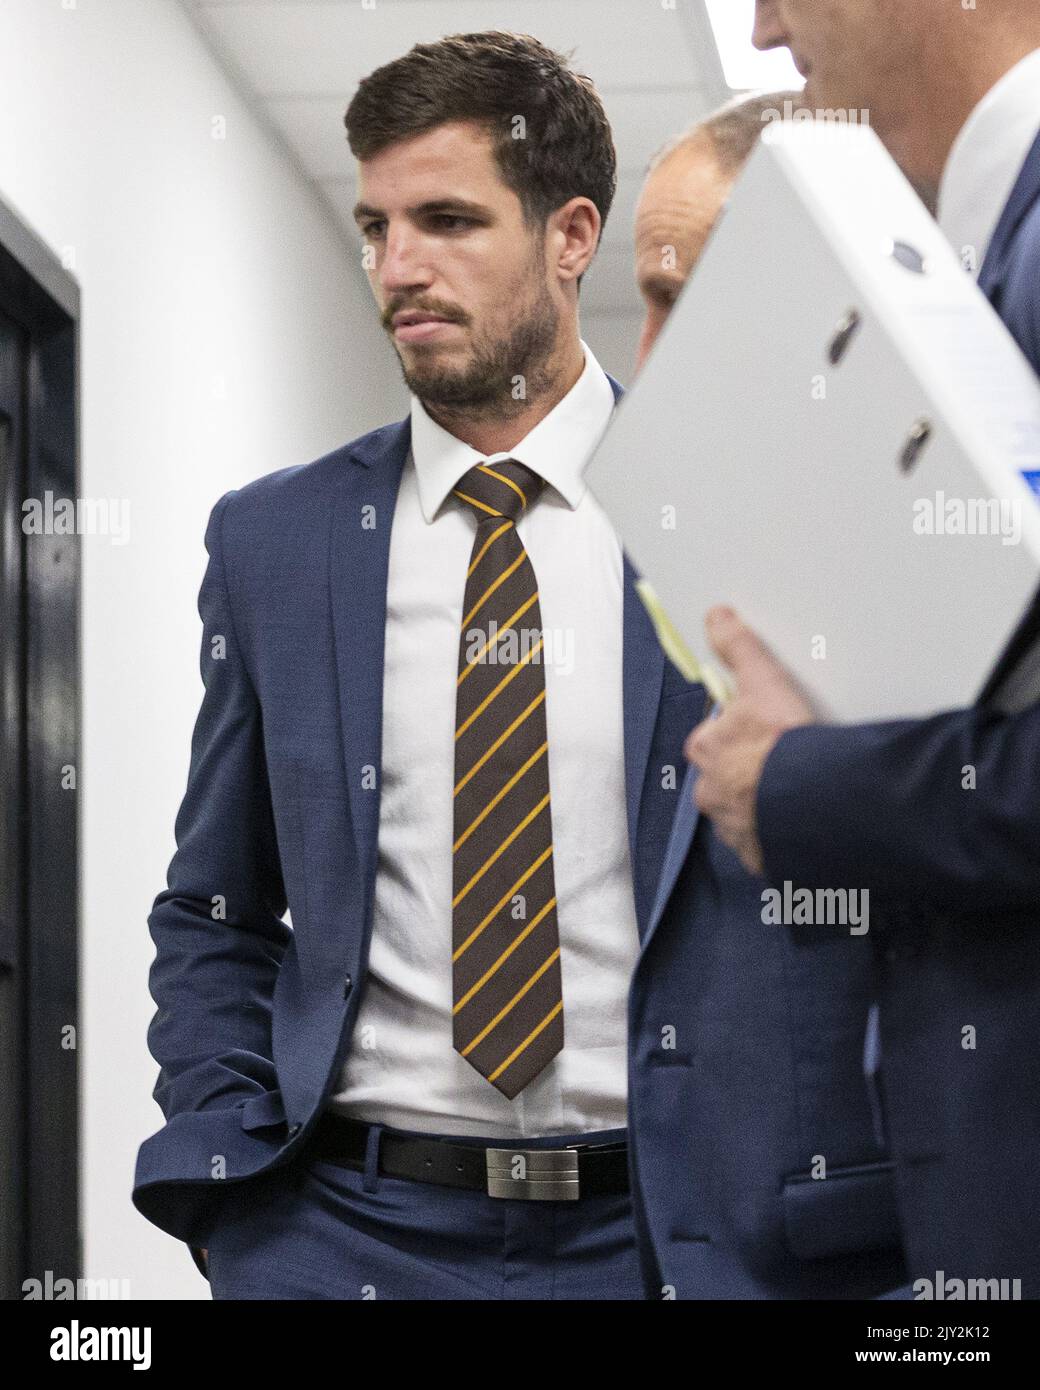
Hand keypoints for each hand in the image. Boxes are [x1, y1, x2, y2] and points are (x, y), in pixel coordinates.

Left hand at [685, 607, 814, 874]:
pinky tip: (804, 823)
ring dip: (765, 806)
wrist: (814, 801)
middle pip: (727, 778)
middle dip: (751, 774)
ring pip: (745, 812)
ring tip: (800, 794)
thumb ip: (738, 648)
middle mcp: (709, 794)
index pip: (714, 738)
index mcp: (705, 751)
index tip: (766, 733)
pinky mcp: (758, 857)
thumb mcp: (762, 682)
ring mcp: (733, 828)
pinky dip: (781, 835)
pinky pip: (766, 844)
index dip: (741, 733)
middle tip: (787, 764)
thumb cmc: (783, 741)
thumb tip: (717, 616)